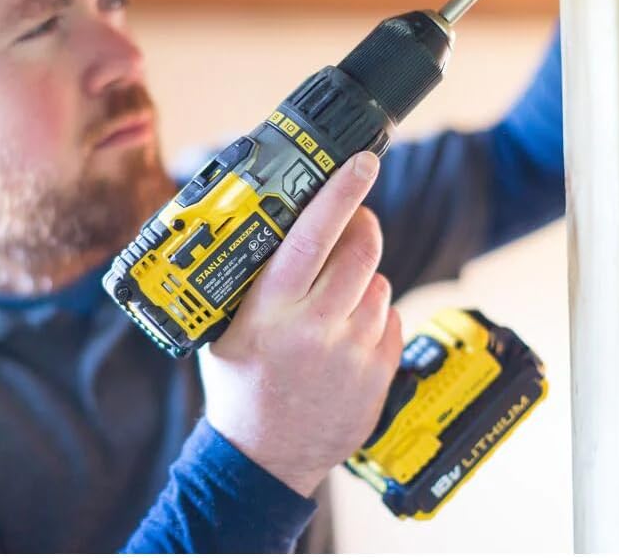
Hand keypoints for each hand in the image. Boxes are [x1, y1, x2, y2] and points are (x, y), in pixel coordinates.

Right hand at [199, 151, 402, 496]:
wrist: (264, 457)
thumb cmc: (239, 385)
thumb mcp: (226, 326)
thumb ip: (250, 279)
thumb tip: (270, 224)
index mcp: (270, 309)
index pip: (311, 235)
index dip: (339, 192)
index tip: (361, 162)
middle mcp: (315, 326)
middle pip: (361, 248)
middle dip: (361, 223)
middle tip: (351, 222)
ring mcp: (352, 351)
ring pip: (379, 280)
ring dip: (363, 276)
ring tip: (335, 298)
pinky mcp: (379, 371)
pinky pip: (391, 317)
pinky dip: (374, 314)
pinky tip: (347, 332)